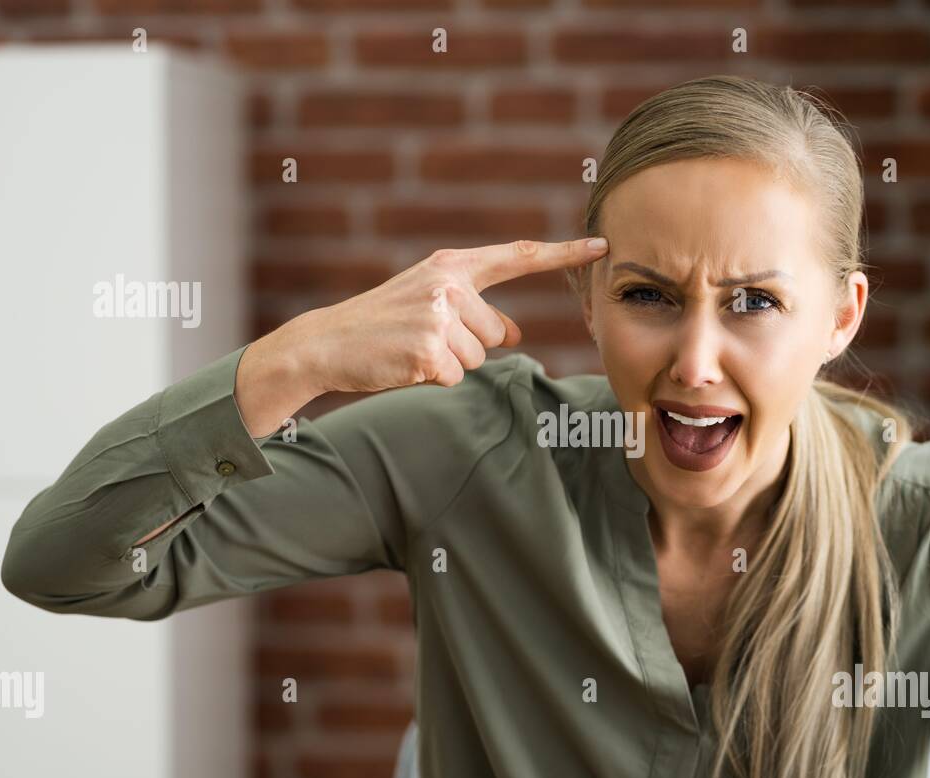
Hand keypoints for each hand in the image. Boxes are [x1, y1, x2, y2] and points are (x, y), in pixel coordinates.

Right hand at [293, 237, 608, 394]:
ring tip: (410, 348)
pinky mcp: (430, 349)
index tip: (603, 247)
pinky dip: (433, 379)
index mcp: (452, 265)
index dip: (563, 254)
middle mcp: (449, 283)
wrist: (326, 343)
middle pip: (498, 332)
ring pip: (479, 358)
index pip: (518, 256)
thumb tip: (518, 332)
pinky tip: (404, 364)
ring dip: (449, 363)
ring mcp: (439, 315)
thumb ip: (475, 310)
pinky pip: (456, 377)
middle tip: (422, 338)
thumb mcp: (430, 305)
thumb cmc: (383, 325)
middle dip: (467, 345)